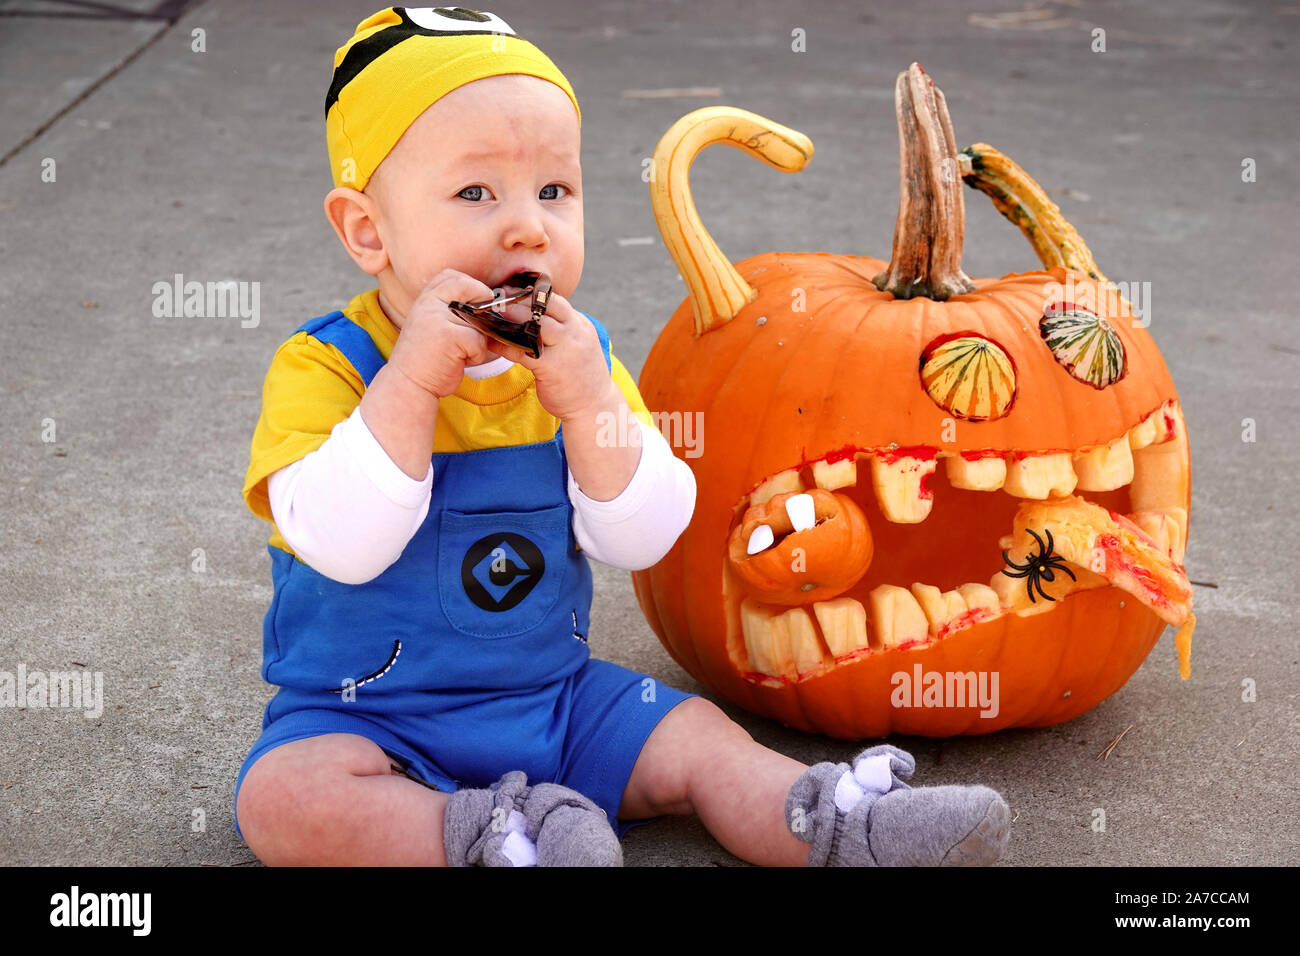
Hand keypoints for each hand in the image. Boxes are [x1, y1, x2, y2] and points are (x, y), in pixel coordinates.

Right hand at [388, 269, 497, 398]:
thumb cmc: (426, 357)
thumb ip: (451, 309)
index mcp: (425, 298)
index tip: (476, 303)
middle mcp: (429, 303)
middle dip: (482, 305)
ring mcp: (438, 318)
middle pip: (470, 288)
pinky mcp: (450, 336)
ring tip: (457, 351)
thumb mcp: (432, 323)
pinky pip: (479, 342)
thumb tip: (490, 302)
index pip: (452, 275)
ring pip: (480, 320)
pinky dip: (476, 356)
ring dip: (478, 340)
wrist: (408, 384)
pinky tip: (457, 361)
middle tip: (474, 327)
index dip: (471, 286)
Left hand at [485, 287, 612, 421]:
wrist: (595, 406)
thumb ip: (560, 330)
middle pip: (544, 304)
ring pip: (534, 323)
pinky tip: (491, 343)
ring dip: (510, 318)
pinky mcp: (552, 367)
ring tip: (490, 316)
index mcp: (579, 324)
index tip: (511, 291)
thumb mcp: (576, 345)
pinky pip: (522, 350)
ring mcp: (565, 348)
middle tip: (496, 298)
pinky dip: (504, 345)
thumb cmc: (580, 376)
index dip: (530, 293)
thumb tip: (534, 317)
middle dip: (518, 299)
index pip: (554, 299)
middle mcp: (574, 332)